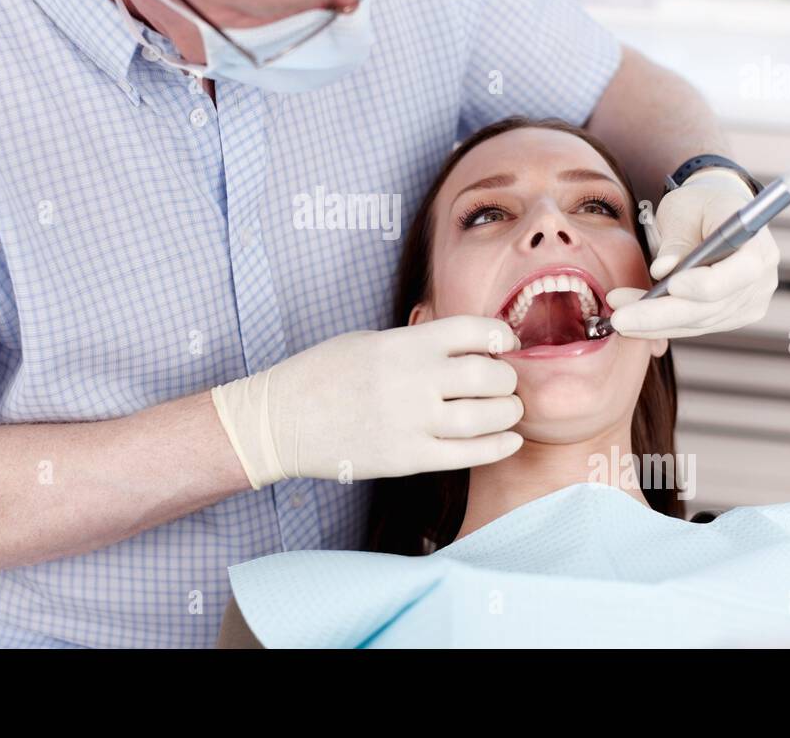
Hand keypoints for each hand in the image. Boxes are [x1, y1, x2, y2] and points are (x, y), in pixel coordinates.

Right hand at [210, 316, 525, 488]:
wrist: (280, 421)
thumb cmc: (322, 374)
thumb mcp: (369, 341)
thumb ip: (416, 343)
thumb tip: (466, 349)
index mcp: (403, 344)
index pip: (473, 331)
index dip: (500, 336)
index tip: (506, 343)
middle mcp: (412, 380)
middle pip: (488, 376)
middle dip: (507, 378)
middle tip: (505, 382)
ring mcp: (411, 422)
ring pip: (486, 417)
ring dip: (507, 412)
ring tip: (507, 410)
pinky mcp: (407, 459)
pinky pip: (467, 454)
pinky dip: (497, 447)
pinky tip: (508, 440)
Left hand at [604, 168, 779, 338]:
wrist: (717, 213)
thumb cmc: (701, 204)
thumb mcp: (685, 208)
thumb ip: (676, 240)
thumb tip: (662, 270)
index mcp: (758, 246)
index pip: (739, 274)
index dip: (705, 284)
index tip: (670, 285)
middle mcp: (760, 280)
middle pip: (710, 307)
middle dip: (661, 315)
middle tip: (620, 318)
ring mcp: (748, 303)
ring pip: (697, 322)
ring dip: (653, 323)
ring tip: (617, 316)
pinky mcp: (730, 316)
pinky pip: (694, 326)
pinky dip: (661, 326)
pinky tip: (633, 323)